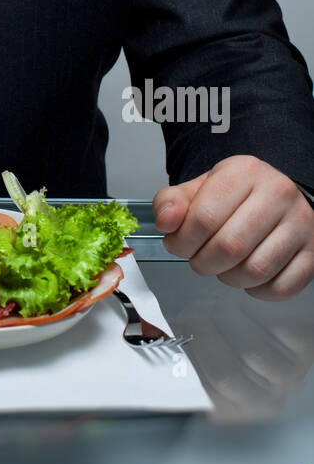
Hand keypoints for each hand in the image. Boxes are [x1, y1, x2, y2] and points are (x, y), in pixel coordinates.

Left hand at [153, 155, 313, 299]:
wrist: (278, 195)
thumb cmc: (238, 194)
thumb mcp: (201, 187)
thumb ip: (173, 202)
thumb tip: (165, 222)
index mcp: (245, 172)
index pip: (204, 218)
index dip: (182, 241)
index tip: (177, 244)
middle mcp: (278, 194)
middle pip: (229, 247)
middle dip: (203, 263)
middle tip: (198, 259)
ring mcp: (300, 225)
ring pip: (255, 271)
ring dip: (229, 278)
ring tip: (223, 265)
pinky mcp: (312, 253)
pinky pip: (280, 288)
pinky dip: (257, 291)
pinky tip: (248, 275)